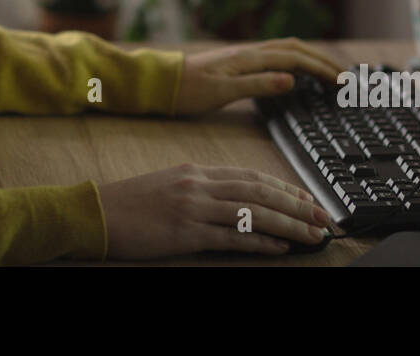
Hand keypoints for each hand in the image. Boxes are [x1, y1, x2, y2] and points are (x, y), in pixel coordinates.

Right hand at [97, 163, 333, 259]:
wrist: (96, 212)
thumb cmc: (130, 202)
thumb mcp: (170, 183)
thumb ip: (202, 188)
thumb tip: (234, 201)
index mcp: (197, 170)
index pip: (250, 176)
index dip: (283, 186)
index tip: (306, 198)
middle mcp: (199, 184)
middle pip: (259, 192)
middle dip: (296, 205)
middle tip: (322, 217)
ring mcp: (193, 207)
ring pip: (253, 213)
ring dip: (288, 225)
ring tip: (312, 235)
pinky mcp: (185, 232)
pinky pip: (230, 237)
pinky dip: (259, 242)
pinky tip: (278, 248)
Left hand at [174, 37, 345, 114]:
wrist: (158, 82)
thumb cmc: (185, 90)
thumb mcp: (222, 92)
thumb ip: (257, 85)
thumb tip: (292, 79)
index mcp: (248, 58)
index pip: (295, 59)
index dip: (321, 69)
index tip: (341, 81)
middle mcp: (248, 52)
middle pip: (295, 49)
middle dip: (322, 60)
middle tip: (344, 77)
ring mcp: (243, 56)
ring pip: (285, 49)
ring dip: (310, 57)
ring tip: (328, 70)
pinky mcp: (237, 62)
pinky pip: (274, 55)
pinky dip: (293, 59)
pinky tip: (295, 69)